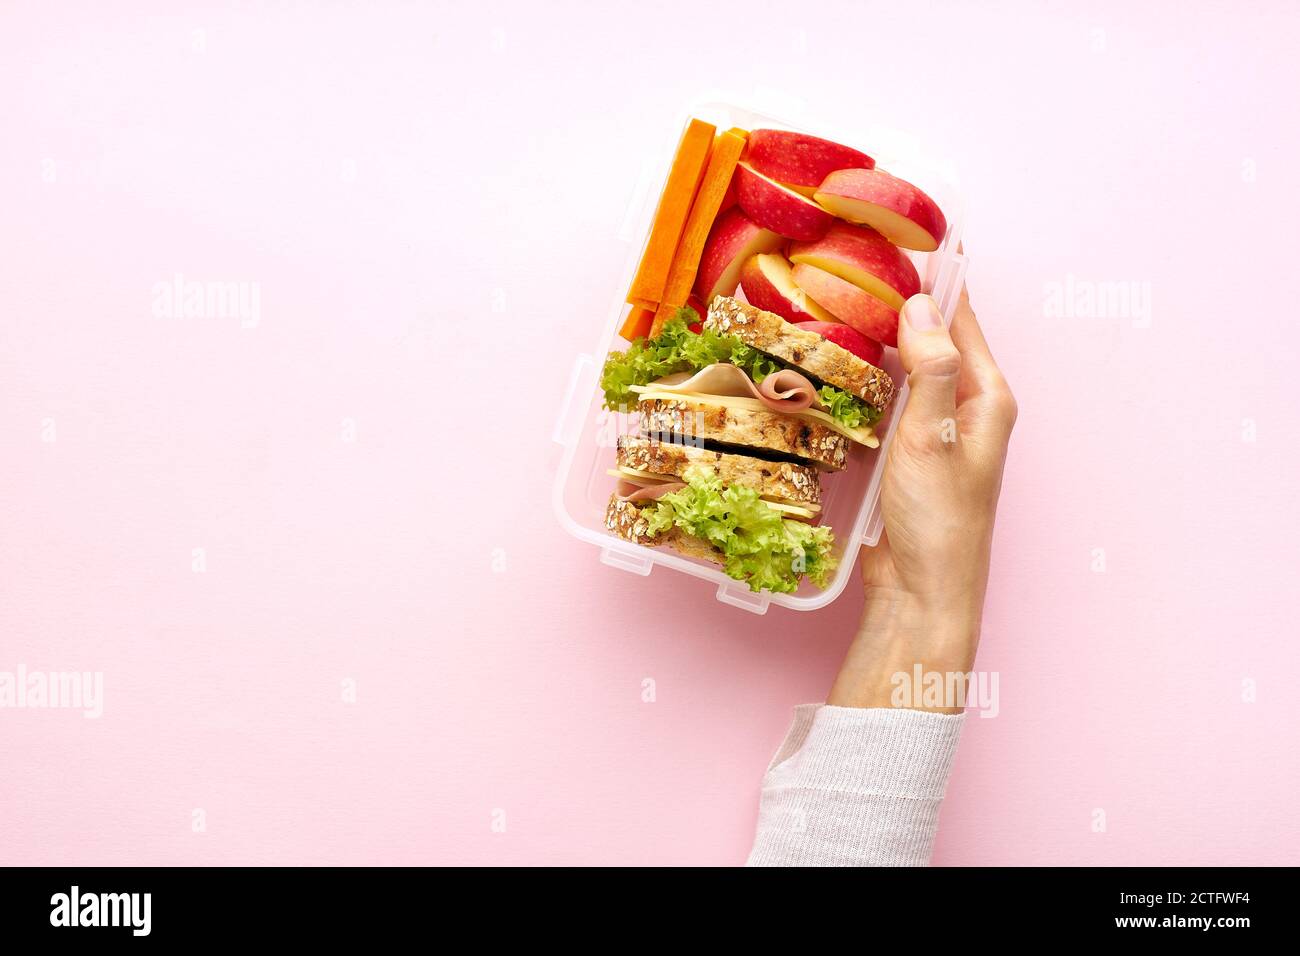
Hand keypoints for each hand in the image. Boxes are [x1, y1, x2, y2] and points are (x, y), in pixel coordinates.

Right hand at [828, 281, 1016, 709]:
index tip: (902, 233)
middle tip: (853, 259)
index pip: (961, 315)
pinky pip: (890, 395)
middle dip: (899, 297)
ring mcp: (937, 427)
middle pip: (933, 334)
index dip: (935, 273)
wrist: (923, 594)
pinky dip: (869, 372)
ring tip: (838, 296)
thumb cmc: (938, 523)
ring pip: (908, 363)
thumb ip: (930, 369)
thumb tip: (921, 303)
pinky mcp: (909, 449)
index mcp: (987, 395)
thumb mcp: (932, 439)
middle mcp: (967, 405)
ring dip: (880, 334)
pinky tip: (838, 360)